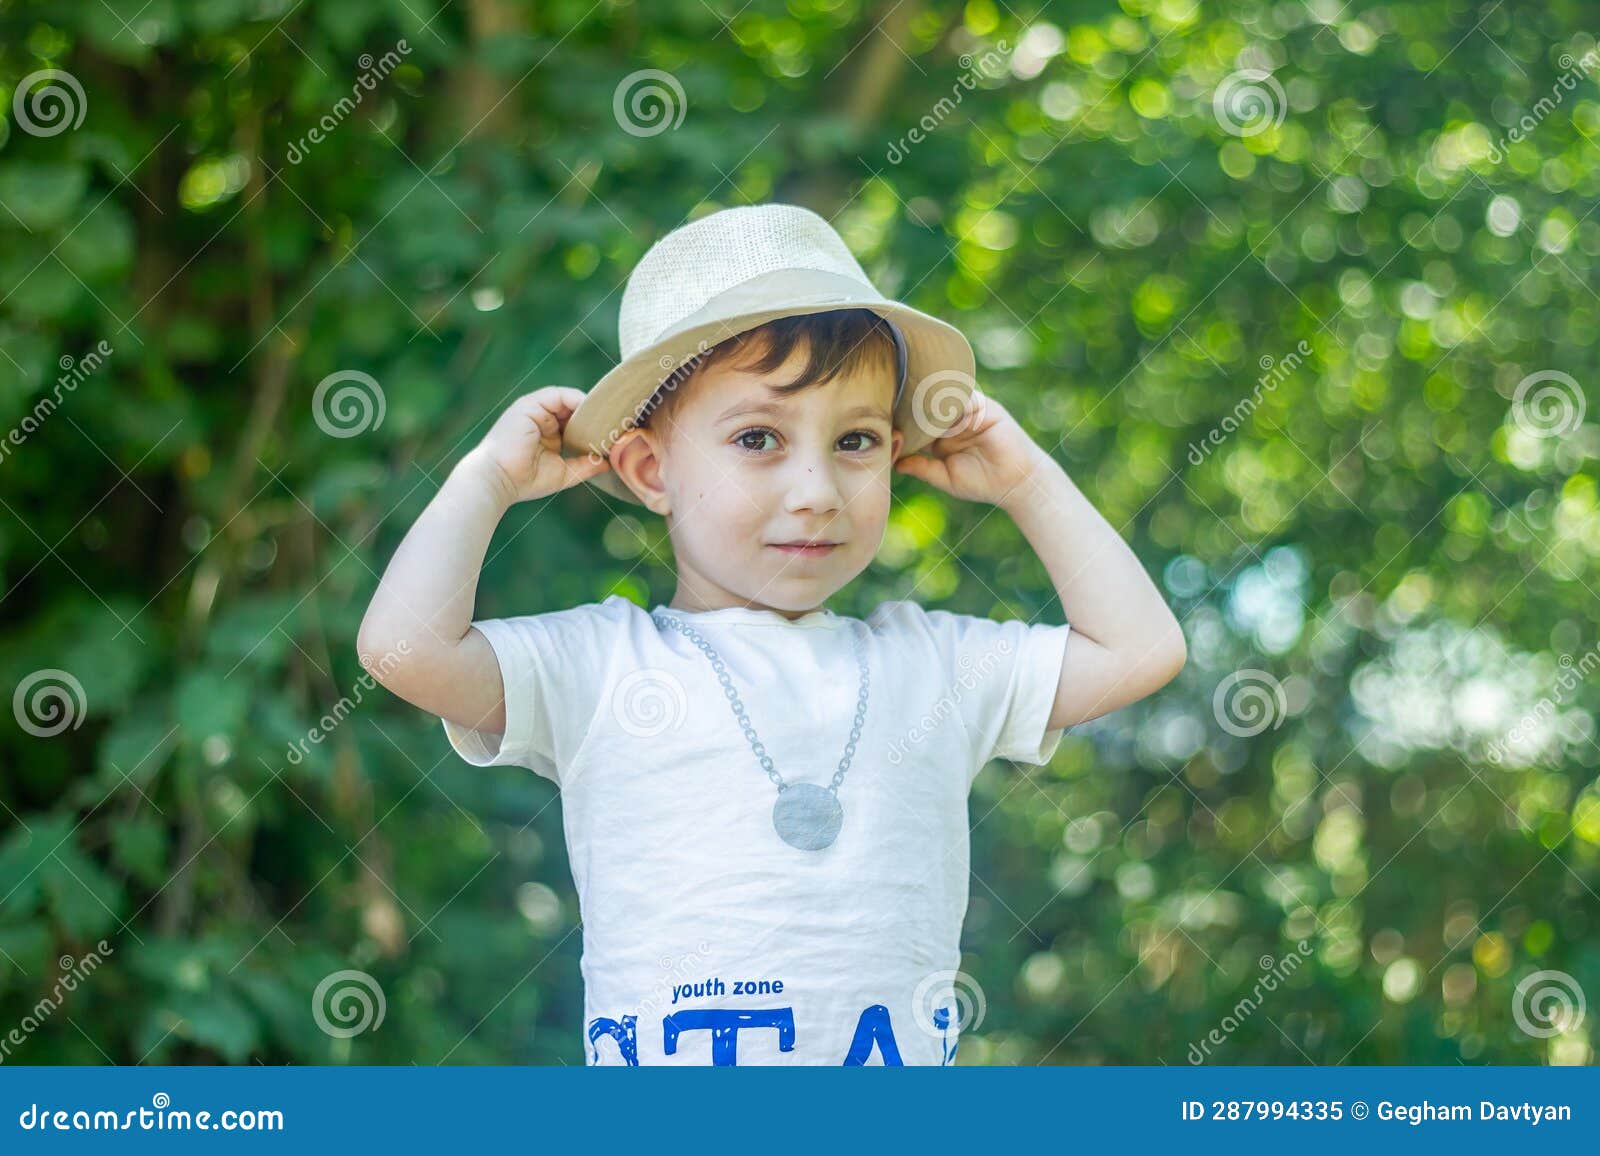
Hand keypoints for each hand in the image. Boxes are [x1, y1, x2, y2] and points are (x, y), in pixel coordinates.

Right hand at [459, 387, 612, 505]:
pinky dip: (577, 401)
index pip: (575, 421)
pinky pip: (558, 395)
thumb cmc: (525, 481)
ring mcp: (534, 410)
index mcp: (546, 433)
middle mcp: (540, 418)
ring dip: (590, 407)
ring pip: (569, 400)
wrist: (497, 480)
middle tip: (620, 422)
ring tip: (609, 417)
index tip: (615, 432)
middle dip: (596, 415)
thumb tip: (608, 462)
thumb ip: (585, 465)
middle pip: (574, 409)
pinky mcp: (529, 405)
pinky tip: (593, 413)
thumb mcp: (563, 472)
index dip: (595, 425)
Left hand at [892, 389, 1046, 505]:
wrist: (1016, 483)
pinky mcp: (986, 408)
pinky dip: (952, 402)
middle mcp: (954, 421)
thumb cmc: (982, 483)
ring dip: (928, 401)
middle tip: (888, 404)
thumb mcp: (945, 477)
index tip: (882, 422)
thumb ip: (922, 468)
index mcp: (942, 436)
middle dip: (911, 407)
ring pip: (945, 399)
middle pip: (928, 407)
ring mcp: (970, 412)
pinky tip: (937, 410)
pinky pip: (966, 398)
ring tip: (907, 401)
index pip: (918, 423)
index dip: (902, 423)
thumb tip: (896, 464)